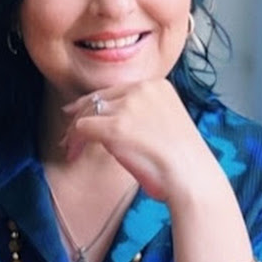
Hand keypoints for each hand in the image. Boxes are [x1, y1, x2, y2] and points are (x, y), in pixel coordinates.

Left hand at [61, 80, 215, 202]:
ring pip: (87, 112)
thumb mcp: (167, 123)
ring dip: (75, 131)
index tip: (80, 113)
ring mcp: (128, 107)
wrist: (192, 176)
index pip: (116, 90)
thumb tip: (115, 122)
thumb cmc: (184, 161)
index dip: (95, 103)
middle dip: (80, 115)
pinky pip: (82, 129)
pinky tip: (74, 153)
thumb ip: (145, 115)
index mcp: (158, 85)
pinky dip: (74, 141)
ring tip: (70, 147)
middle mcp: (142, 89)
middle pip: (99, 98)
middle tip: (68, 132)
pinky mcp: (116, 127)